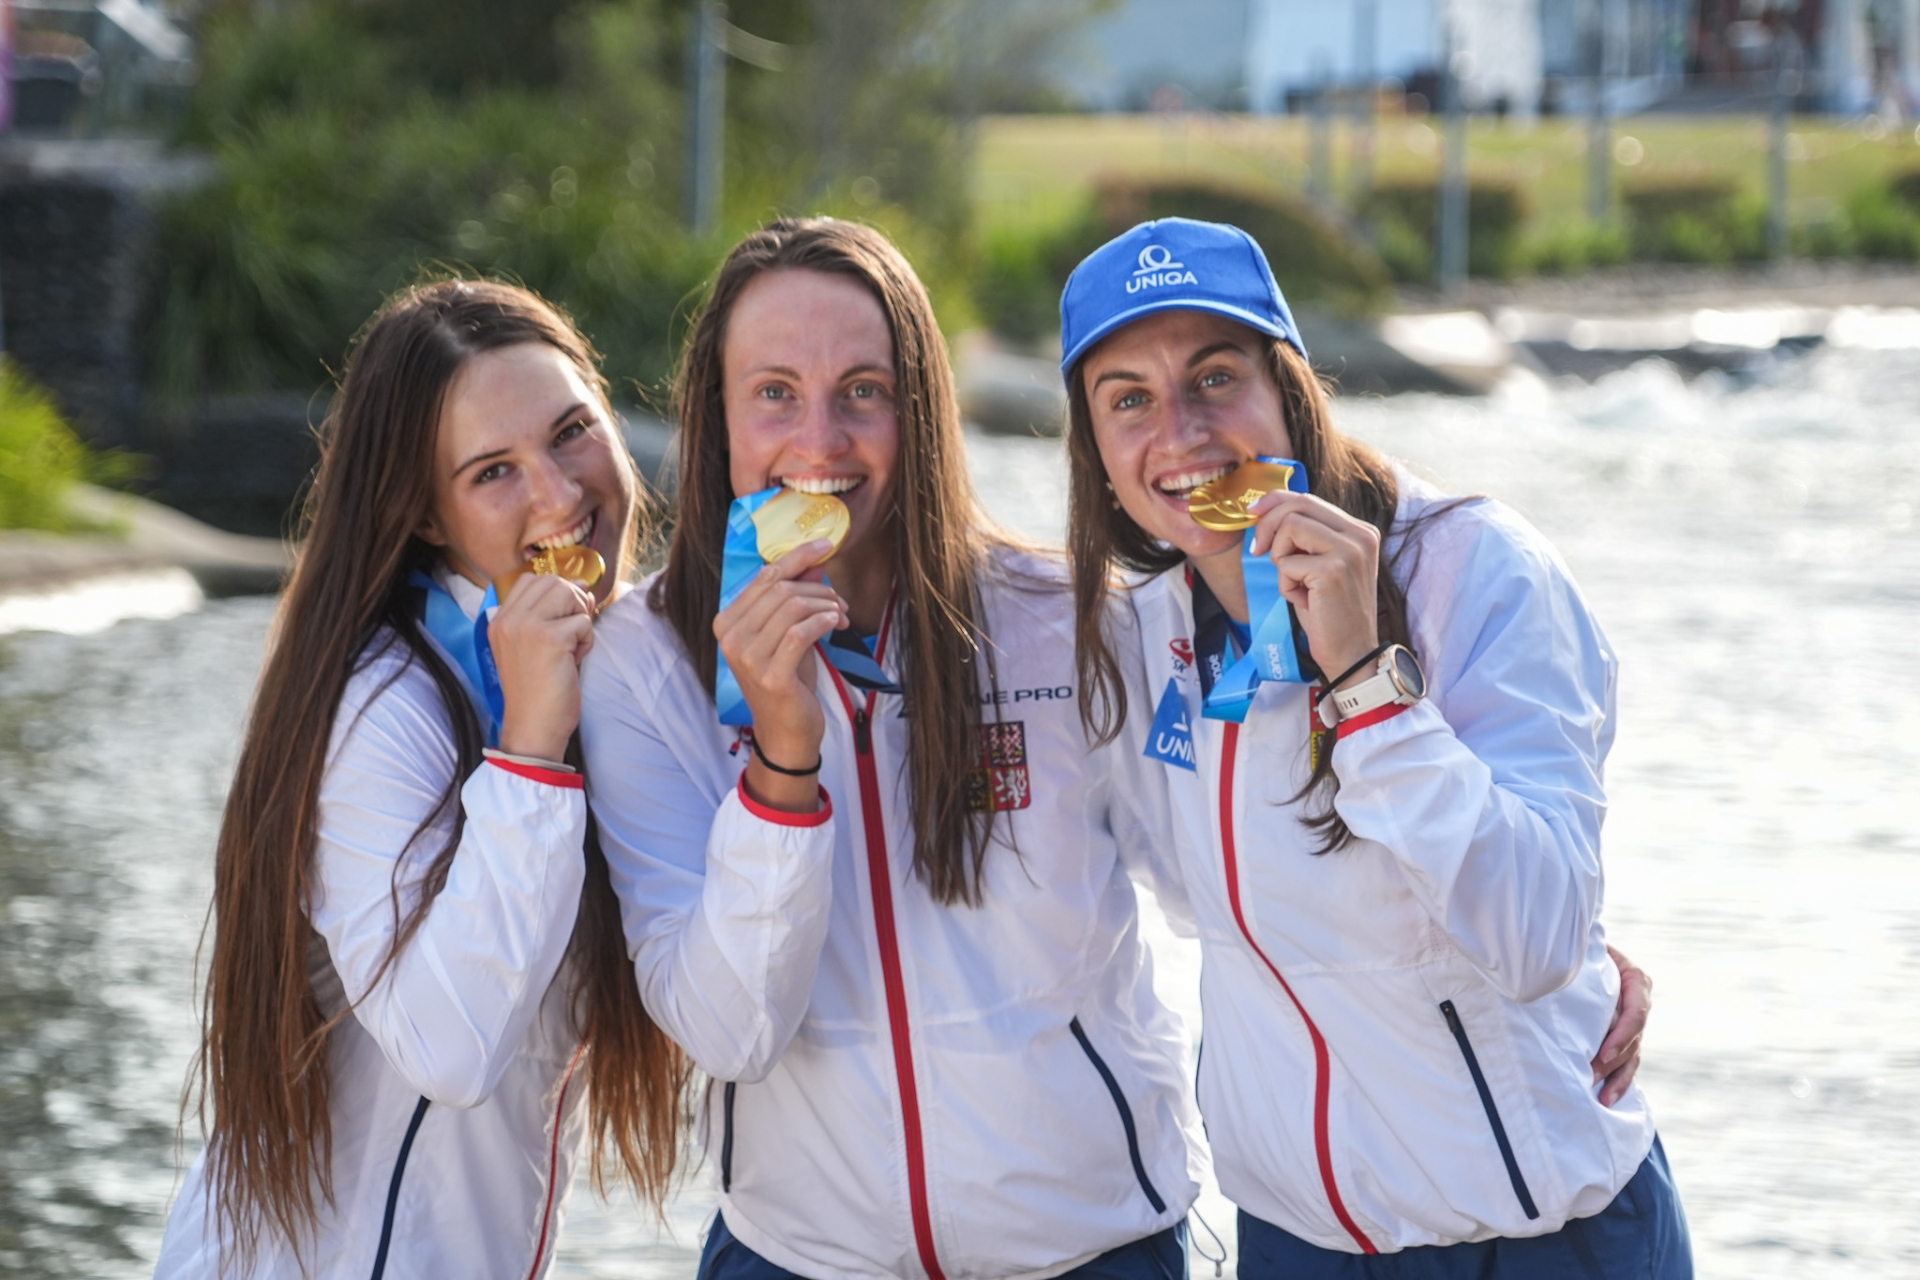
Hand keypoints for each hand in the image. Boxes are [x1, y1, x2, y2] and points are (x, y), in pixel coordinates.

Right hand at [490, 572, 597, 760]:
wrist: (533, 728)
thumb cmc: (537, 691)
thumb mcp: (532, 647)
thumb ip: (550, 615)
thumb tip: (582, 586)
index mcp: (499, 620)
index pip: (531, 579)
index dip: (557, 592)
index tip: (564, 618)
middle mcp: (509, 619)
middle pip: (553, 581)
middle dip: (573, 603)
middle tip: (572, 634)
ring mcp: (527, 627)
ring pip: (569, 593)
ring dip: (580, 619)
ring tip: (571, 647)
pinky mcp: (550, 639)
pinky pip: (584, 622)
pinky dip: (587, 642)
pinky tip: (573, 662)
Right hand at [713, 538, 846, 811]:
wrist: (787, 733)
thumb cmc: (789, 681)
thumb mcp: (790, 633)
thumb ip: (796, 598)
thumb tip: (816, 560)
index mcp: (727, 622)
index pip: (764, 577)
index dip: (797, 557)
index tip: (827, 545)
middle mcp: (731, 637)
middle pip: (781, 589)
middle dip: (818, 589)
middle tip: (841, 601)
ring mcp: (747, 657)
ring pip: (793, 607)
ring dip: (826, 605)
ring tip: (842, 616)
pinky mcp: (770, 676)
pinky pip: (801, 633)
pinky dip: (824, 622)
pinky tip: (838, 623)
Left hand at [1245, 490, 1380, 683]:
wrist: (1350, 653)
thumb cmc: (1328, 612)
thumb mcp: (1319, 566)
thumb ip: (1305, 538)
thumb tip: (1264, 512)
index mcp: (1360, 531)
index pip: (1309, 499)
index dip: (1275, 501)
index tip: (1252, 512)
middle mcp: (1361, 534)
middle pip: (1298, 504)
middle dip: (1267, 524)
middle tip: (1257, 551)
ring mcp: (1350, 550)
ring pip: (1290, 526)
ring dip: (1280, 557)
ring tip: (1295, 583)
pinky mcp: (1334, 570)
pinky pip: (1287, 562)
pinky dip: (1285, 584)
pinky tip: (1303, 600)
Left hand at [1592, 945, 1651, 1106]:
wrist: (1578, 949)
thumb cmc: (1578, 948)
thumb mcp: (1584, 950)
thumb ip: (1581, 959)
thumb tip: (1555, 969)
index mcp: (1635, 980)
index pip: (1637, 1013)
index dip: (1622, 1036)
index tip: (1604, 1055)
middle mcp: (1640, 1002)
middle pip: (1634, 1039)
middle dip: (1614, 1062)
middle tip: (1591, 1077)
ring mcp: (1633, 1022)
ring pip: (1632, 1055)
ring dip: (1618, 1079)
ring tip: (1603, 1099)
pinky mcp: (1623, 1035)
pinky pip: (1625, 1061)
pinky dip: (1617, 1080)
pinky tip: (1608, 1098)